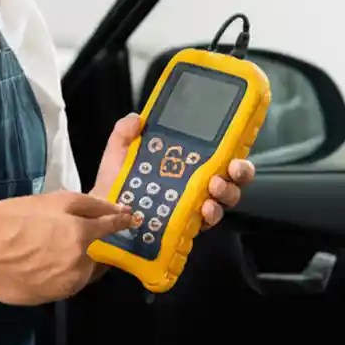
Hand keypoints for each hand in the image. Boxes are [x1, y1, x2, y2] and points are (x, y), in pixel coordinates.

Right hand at [0, 191, 134, 304]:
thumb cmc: (10, 220)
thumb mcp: (48, 201)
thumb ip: (85, 204)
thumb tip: (112, 208)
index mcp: (80, 234)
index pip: (111, 227)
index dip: (121, 221)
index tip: (130, 219)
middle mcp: (80, 263)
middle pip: (100, 253)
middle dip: (94, 244)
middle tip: (75, 235)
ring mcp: (67, 284)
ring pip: (85, 271)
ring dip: (79, 261)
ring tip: (54, 250)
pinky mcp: (54, 298)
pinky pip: (67, 283)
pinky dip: (63, 274)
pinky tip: (43, 264)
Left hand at [89, 113, 256, 230]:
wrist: (104, 217)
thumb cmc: (116, 184)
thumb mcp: (119, 152)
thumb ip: (125, 132)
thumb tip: (138, 118)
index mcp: (186, 161)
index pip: (219, 151)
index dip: (235, 146)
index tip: (238, 141)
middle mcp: (197, 183)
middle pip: (232, 176)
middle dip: (241, 171)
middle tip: (231, 168)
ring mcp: (195, 205)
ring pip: (226, 199)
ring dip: (227, 192)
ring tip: (214, 187)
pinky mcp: (189, 225)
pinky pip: (208, 221)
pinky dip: (210, 215)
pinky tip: (204, 209)